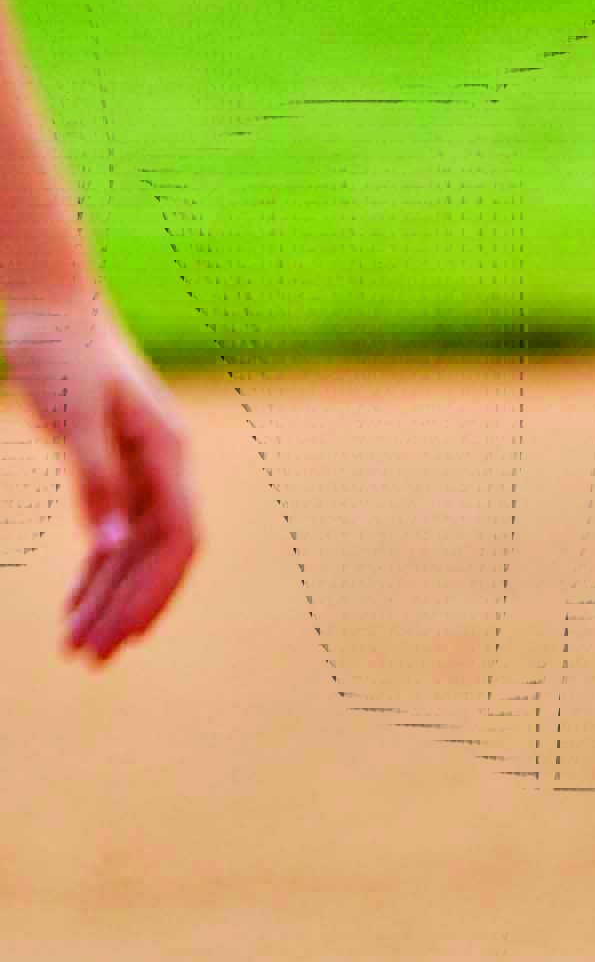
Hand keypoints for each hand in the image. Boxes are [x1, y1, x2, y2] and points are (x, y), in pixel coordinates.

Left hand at [6, 291, 199, 661]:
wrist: (51, 304)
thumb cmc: (60, 351)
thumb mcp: (73, 415)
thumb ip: (96, 480)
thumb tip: (110, 544)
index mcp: (167, 455)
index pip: (176, 541)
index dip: (154, 592)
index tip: (122, 635)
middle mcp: (165, 469)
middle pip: (156, 556)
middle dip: (124, 608)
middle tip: (85, 657)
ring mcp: (144, 471)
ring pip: (134, 551)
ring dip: (108, 598)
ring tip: (76, 644)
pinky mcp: (118, 469)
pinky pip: (115, 533)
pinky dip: (96, 569)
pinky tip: (75, 601)